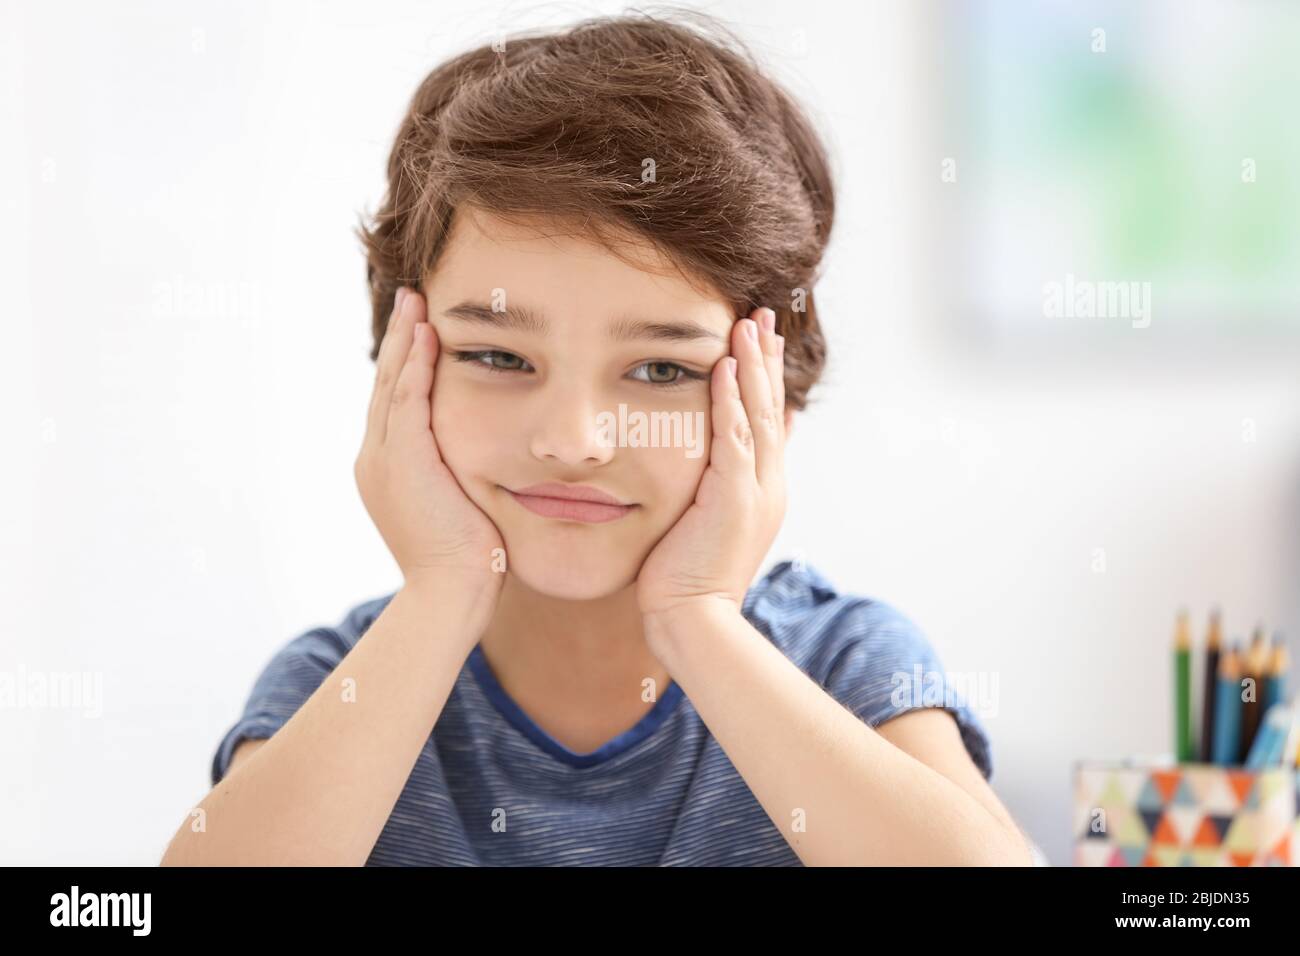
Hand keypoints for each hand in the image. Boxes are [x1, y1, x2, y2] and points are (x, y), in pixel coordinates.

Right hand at [354, 287, 505, 609]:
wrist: (452, 594)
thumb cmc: (471, 560)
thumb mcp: (464, 505)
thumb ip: (464, 473)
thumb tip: (492, 456)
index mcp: (390, 469)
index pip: (396, 403)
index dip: (407, 363)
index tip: (422, 327)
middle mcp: (377, 459)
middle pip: (386, 384)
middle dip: (401, 340)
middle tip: (412, 298)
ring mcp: (384, 460)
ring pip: (391, 385)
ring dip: (405, 340)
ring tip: (416, 302)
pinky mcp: (402, 462)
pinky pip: (406, 402)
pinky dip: (415, 367)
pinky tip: (428, 337)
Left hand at [636, 306, 787, 623]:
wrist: (694, 620)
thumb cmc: (685, 579)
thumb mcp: (707, 525)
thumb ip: (715, 490)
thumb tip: (712, 468)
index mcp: (762, 490)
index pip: (767, 422)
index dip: (765, 380)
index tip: (761, 342)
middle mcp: (768, 484)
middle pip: (771, 408)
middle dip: (767, 360)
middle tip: (765, 316)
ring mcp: (756, 490)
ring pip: (759, 414)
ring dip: (753, 366)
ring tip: (747, 325)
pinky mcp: (734, 498)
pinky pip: (735, 437)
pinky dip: (731, 400)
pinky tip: (725, 366)